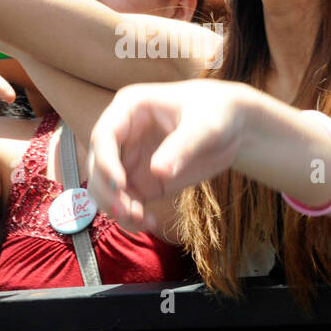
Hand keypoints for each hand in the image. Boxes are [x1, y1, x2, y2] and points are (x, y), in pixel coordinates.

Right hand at [86, 79, 248, 230]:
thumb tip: (159, 172)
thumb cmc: (216, 112)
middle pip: (98, 165)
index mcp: (130, 108)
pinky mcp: (142, 180)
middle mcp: (123, 134)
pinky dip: (131, 216)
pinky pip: (125, 201)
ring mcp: (130, 159)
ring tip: (142, 219)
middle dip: (107, 191)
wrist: (232, 126)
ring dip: (116, 207)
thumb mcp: (205, 126)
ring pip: (106, 188)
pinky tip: (149, 221)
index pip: (103, 136)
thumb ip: (182, 146)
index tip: (120, 185)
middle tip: (129, 210)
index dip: (105, 162)